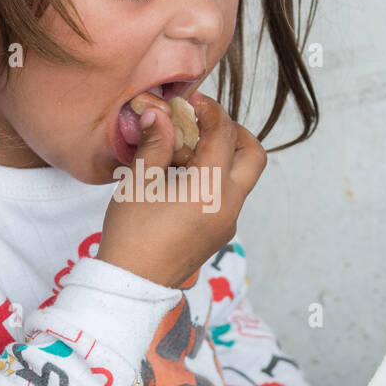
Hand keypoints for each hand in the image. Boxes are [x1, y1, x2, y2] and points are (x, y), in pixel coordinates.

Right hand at [97, 91, 266, 288]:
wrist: (132, 284)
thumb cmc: (132, 233)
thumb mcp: (140, 182)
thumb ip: (155, 143)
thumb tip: (159, 115)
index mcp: (212, 188)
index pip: (224, 135)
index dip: (210, 111)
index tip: (192, 101)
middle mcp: (230, 205)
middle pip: (252, 156)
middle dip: (234, 132)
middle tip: (205, 123)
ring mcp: (228, 222)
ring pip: (241, 178)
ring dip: (222, 157)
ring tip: (182, 154)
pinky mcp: (219, 234)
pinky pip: (228, 197)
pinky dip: (215, 179)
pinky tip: (181, 180)